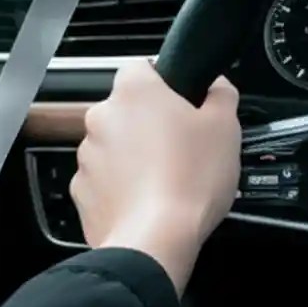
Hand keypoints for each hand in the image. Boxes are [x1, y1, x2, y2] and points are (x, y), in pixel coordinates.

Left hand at [69, 60, 240, 292]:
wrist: (155, 239)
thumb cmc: (190, 180)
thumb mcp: (226, 127)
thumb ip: (220, 94)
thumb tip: (216, 87)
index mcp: (135, 92)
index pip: (141, 67)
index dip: (164, 82)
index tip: (182, 102)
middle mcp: (102, 117)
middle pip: (128, 110)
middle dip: (150, 124)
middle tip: (182, 146)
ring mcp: (87, 155)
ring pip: (114, 146)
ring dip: (134, 156)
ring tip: (167, 179)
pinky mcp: (81, 190)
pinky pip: (104, 179)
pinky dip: (121, 186)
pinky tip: (147, 201)